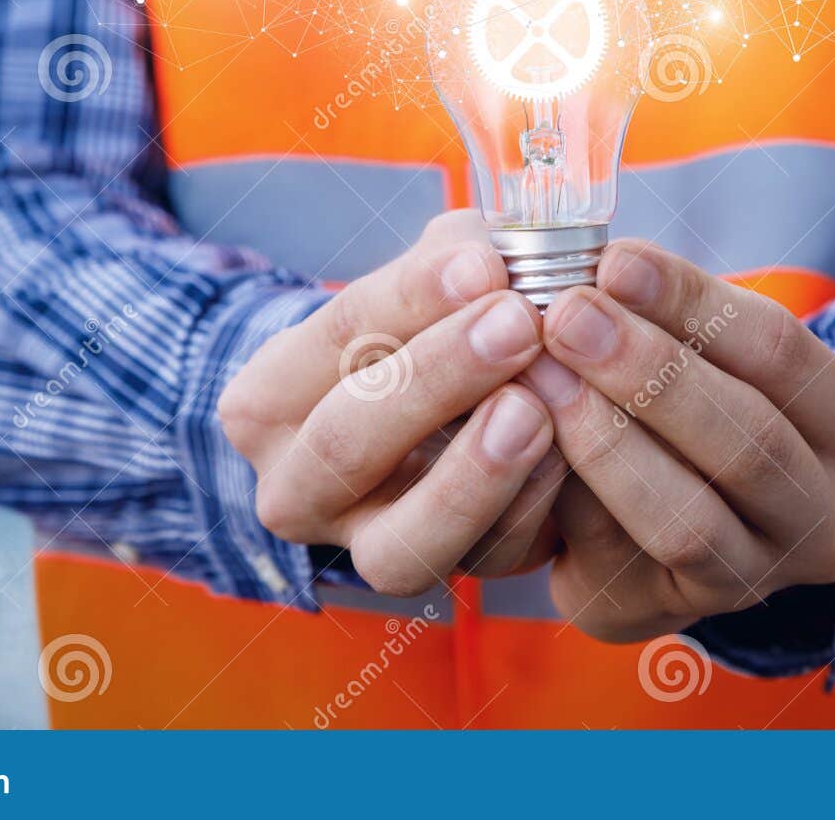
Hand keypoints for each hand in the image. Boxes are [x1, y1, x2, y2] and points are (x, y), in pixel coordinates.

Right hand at [218, 212, 568, 596]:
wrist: (427, 416)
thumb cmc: (421, 328)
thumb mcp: (426, 276)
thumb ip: (457, 257)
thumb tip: (492, 258)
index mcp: (267, 399)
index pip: (335, 336)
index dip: (413, 298)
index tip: (485, 264)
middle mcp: (293, 489)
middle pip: (347, 443)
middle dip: (437, 380)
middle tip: (519, 325)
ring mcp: (362, 547)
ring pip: (401, 543)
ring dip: (472, 477)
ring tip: (535, 410)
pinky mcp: (441, 578)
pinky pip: (481, 562)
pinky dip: (526, 511)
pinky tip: (568, 457)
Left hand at [522, 241, 834, 641]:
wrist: (678, 509)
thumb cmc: (697, 396)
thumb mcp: (712, 349)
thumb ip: (669, 313)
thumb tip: (596, 265)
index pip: (783, 353)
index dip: (693, 302)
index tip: (614, 260)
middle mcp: (827, 524)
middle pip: (747, 441)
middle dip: (648, 371)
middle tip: (565, 315)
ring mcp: (756, 581)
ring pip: (687, 520)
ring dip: (606, 441)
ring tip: (540, 374)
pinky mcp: (672, 613)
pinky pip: (619, 560)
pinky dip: (570, 497)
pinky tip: (521, 440)